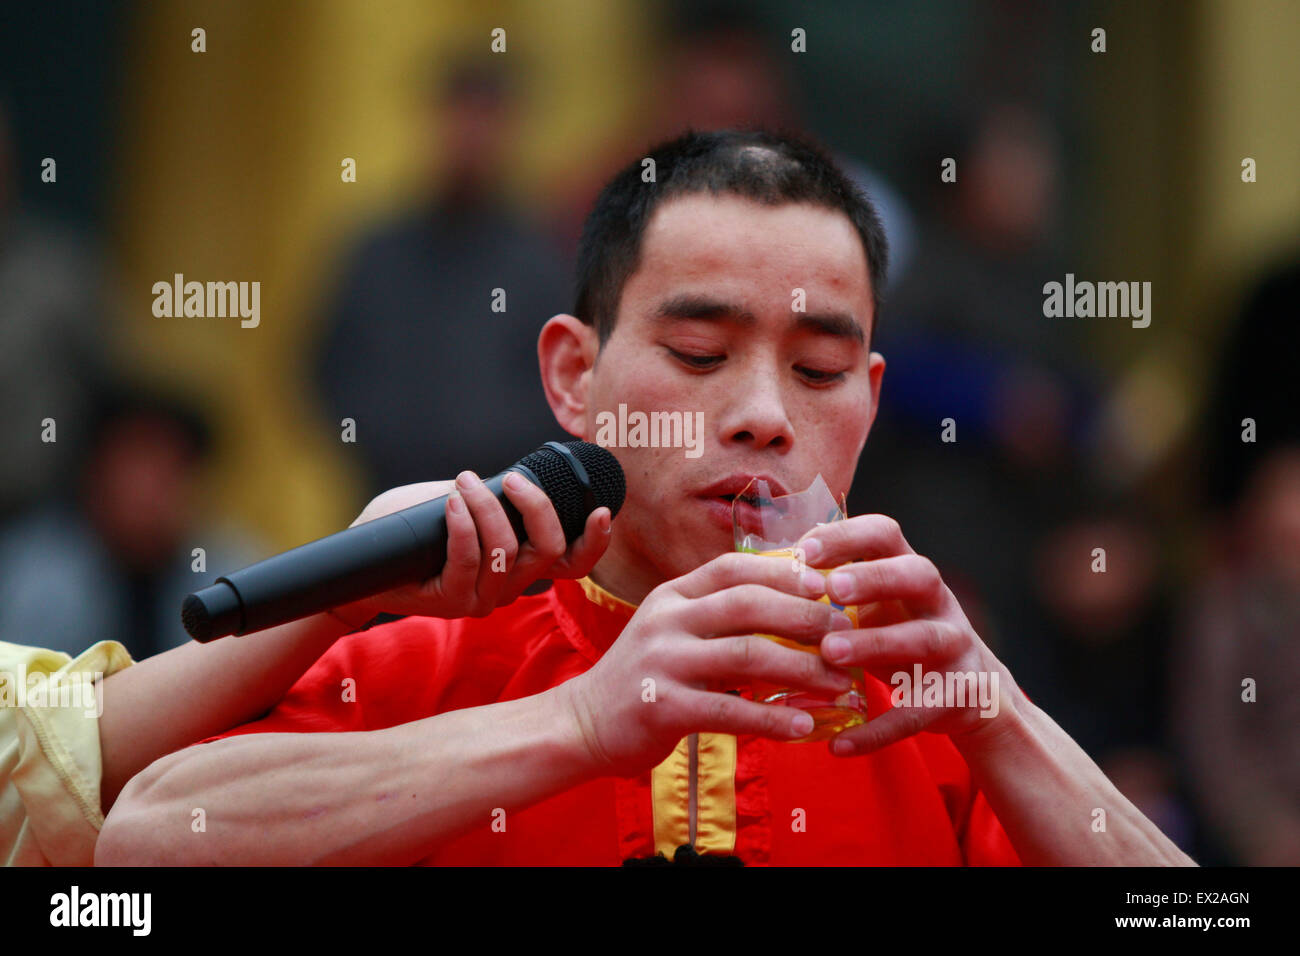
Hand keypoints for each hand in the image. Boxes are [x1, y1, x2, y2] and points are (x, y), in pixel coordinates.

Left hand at [335, 470, 611, 623]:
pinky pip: (469, 561)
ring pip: (507, 551)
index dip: (595, 542)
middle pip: (548, 551)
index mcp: (521, 565)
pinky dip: (464, 525)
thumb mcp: (463, 505)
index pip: (573, 563)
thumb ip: (495, 498)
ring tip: (464, 482)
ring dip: (488, 507)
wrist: (364, 564)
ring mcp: (483, 599)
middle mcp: (510, 587)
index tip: (601, 510)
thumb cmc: (414, 529)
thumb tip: (520, 476)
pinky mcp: (452, 602)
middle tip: (511, 479)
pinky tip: (452, 503)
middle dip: (536, 507)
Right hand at [558, 552, 857, 777]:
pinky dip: (774, 719)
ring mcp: (663, 662)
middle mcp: (667, 619)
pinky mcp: (664, 707)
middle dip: (805, 617)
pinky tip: (804, 726)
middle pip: (749, 605)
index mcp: (673, 594)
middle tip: (845, 635)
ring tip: (839, 684)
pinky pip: (731, 710)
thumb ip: (718, 615)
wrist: (583, 723)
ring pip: (748, 655)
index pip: (735, 567)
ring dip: (803, 670)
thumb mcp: (673, 630)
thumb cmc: (645, 677)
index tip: (827, 586)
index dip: (785, 572)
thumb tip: (791, 605)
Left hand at [795, 515, 1024, 756]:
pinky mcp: (954, 696)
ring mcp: (953, 647)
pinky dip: (877, 731)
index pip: (885, 533)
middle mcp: (938, 603)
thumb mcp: (874, 606)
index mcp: (909, 571)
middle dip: (875, 578)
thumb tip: (754, 579)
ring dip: (876, 643)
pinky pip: (916, 714)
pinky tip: (838, 746)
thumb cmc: (899, 635)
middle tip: (832, 588)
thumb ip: (830, 592)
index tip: (803, 550)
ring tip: (830, 653)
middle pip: (918, 574)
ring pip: (924, 638)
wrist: (969, 692)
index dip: (848, 536)